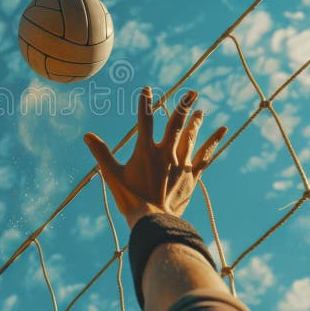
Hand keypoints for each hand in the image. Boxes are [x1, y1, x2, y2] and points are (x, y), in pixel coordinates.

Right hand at [84, 86, 226, 228]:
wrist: (154, 221)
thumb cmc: (131, 199)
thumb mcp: (112, 175)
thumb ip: (101, 153)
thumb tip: (87, 136)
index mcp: (146, 151)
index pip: (144, 120)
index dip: (145, 103)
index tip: (146, 89)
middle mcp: (166, 154)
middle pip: (176, 124)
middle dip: (184, 106)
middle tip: (193, 92)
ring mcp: (181, 164)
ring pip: (191, 137)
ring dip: (195, 121)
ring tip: (200, 110)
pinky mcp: (191, 176)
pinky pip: (205, 155)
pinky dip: (213, 142)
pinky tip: (222, 130)